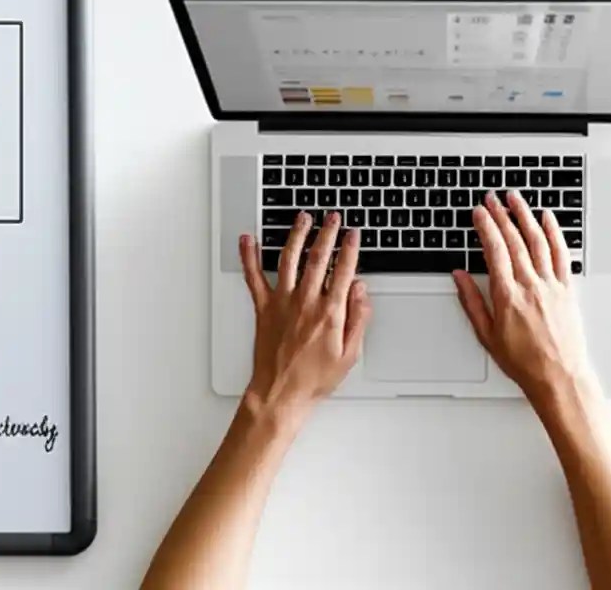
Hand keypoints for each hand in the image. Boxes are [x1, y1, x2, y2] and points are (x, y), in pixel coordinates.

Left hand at [238, 212, 370, 421]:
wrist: (280, 393)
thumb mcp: (349, 354)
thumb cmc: (313, 379)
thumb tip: (362, 291)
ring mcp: (282, 302)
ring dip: (297, 235)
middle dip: (327, 233)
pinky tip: (249, 239)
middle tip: (332, 218)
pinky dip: (249, 256)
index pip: (344, 271)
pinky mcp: (263, 308)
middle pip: (318, 257)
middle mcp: (306, 302)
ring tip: (303, 218)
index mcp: (330, 313)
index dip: (350, 248)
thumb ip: (358, 319)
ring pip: (290, 259)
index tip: (353, 235)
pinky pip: (254, 277)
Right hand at [452, 191, 599, 402]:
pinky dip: (554, 233)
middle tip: (493, 199)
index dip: (485, 228)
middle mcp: (530, 286)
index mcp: (507, 297)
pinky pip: (561, 254)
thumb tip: (459, 277)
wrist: (559, 376)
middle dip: (501, 215)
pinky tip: (548, 218)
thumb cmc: (524, 362)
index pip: (494, 251)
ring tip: (516, 199)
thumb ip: (471, 302)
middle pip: (515, 241)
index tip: (479, 213)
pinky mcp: (567, 289)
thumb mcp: (487, 336)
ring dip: (525, 216)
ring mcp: (551, 285)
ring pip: (537, 241)